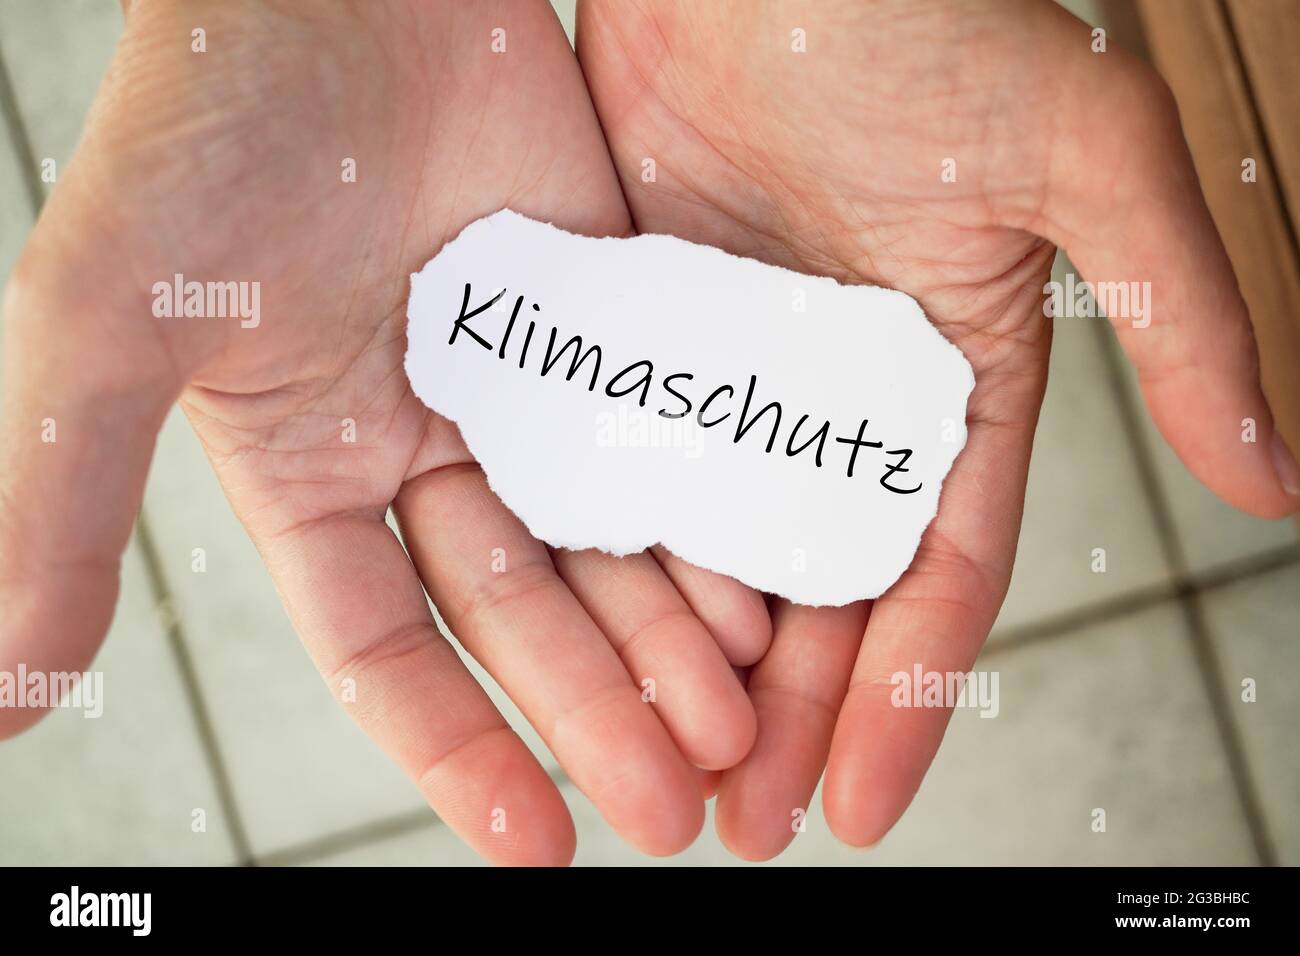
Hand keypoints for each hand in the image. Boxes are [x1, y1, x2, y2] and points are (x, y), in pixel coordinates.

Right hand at [0, 0, 770, 863]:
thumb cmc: (209, 124)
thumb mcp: (109, 322)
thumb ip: (60, 501)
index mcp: (310, 477)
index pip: (390, 655)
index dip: (458, 752)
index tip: (540, 843)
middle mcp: (422, 451)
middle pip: (521, 616)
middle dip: (594, 713)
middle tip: (672, 807)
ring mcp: (523, 389)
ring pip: (605, 544)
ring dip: (667, 640)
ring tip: (734, 729)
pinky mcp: (605, 323)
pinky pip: (663, 443)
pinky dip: (707, 518)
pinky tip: (762, 595)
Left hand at [576, 0, 1298, 857]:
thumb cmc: (931, 21)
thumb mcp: (1085, 159)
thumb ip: (1179, 316)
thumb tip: (1272, 479)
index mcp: (955, 383)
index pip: (935, 575)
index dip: (903, 697)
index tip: (857, 804)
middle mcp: (844, 398)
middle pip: (819, 592)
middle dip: (788, 713)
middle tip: (744, 821)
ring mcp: (741, 370)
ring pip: (721, 547)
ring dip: (699, 658)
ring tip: (662, 764)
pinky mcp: (652, 330)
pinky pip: (637, 462)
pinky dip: (624, 551)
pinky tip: (595, 634)